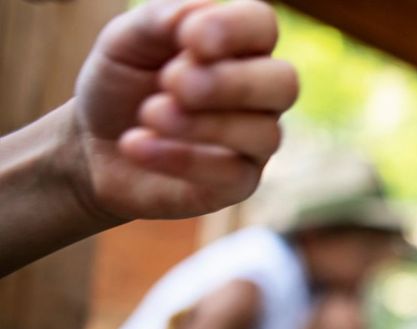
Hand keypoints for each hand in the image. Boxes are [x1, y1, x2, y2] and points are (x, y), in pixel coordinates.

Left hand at [72, 0, 297, 223]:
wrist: (93, 147)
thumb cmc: (121, 85)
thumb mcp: (125, 41)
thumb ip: (159, 20)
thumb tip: (195, 17)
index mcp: (239, 46)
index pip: (263, 26)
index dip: (236, 28)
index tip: (189, 37)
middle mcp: (260, 93)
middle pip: (284, 83)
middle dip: (232, 83)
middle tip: (173, 82)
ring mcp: (255, 141)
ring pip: (264, 133)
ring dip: (202, 123)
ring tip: (148, 115)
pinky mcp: (239, 184)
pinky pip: (231, 174)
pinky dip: (181, 158)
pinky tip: (136, 145)